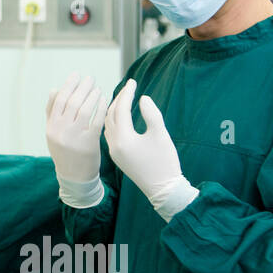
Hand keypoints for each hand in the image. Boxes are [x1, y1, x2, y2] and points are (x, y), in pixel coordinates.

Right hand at [46, 73, 106, 182]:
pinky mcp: (89, 143)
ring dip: (92, 96)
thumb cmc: (64, 150)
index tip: (76, 75)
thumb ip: (52, 111)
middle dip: (82, 87)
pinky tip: (105, 101)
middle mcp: (61, 130)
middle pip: (72, 102)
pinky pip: (97, 121)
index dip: (68, 85)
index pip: (60, 100)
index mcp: (51, 126)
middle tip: (90, 78)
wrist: (74, 176)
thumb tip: (54, 89)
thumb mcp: (53, 132)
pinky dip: (101, 108)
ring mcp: (75, 137)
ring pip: (85, 110)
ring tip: (98, 89)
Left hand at [103, 79, 198, 219]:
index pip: (121, 109)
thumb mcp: (161, 134)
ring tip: (123, 97)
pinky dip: (113, 120)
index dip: (127, 93)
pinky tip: (120, 115)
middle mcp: (113, 144)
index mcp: (124, 138)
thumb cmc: (165, 162)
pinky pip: (109, 133)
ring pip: (107, 124)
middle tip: (129, 87)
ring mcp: (113, 151)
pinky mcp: (116, 156)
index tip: (133, 81)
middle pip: (110, 115)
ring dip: (114, 109)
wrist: (163, 190)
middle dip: (118, 99)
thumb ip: (151, 114)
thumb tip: (142, 98)